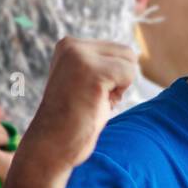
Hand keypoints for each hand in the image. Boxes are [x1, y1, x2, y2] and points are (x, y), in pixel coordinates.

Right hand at [14, 38, 138, 176]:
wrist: (52, 143)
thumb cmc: (76, 116)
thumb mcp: (87, 80)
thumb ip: (104, 63)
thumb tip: (134, 55)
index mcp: (69, 45)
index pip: (120, 50)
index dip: (115, 77)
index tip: (90, 91)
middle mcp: (72, 46)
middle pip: (128, 54)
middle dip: (120, 80)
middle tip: (94, 98)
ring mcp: (80, 57)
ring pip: (130, 63)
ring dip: (120, 88)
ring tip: (94, 100)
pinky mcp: (92, 73)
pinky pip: (129, 74)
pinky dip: (119, 94)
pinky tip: (97, 102)